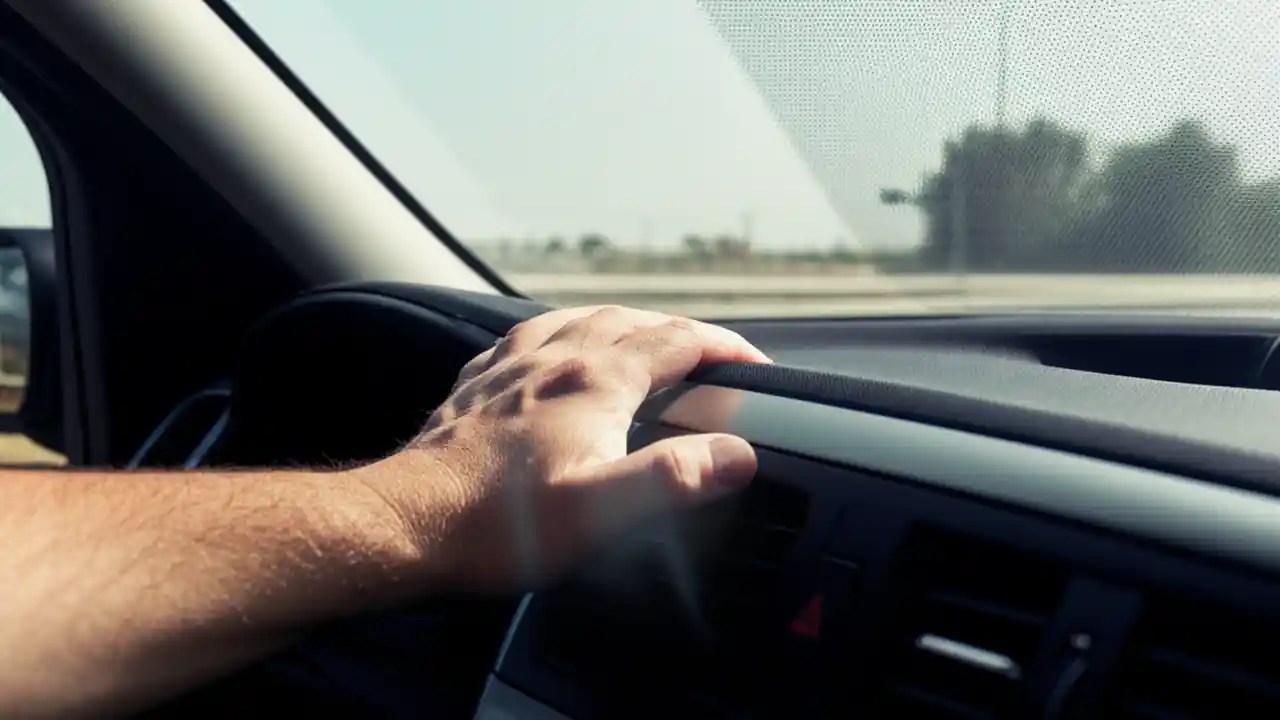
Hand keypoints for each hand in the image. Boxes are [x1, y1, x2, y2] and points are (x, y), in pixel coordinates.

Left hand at [362, 306, 770, 590]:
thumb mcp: (601, 510)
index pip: (678, 341)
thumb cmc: (498, 526)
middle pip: (631, 321)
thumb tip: (737, 455)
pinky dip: (562, 332)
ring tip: (642, 337)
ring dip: (622, 322)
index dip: (725, 347)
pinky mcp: (477, 386)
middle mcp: (554, 360)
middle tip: (707, 354)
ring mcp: (511, 368)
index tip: (755, 363)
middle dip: (679, 331)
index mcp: (595, 382)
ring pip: (578, 318)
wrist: (405, 524)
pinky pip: (527, 335)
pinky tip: (553, 347)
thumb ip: (675, 478)